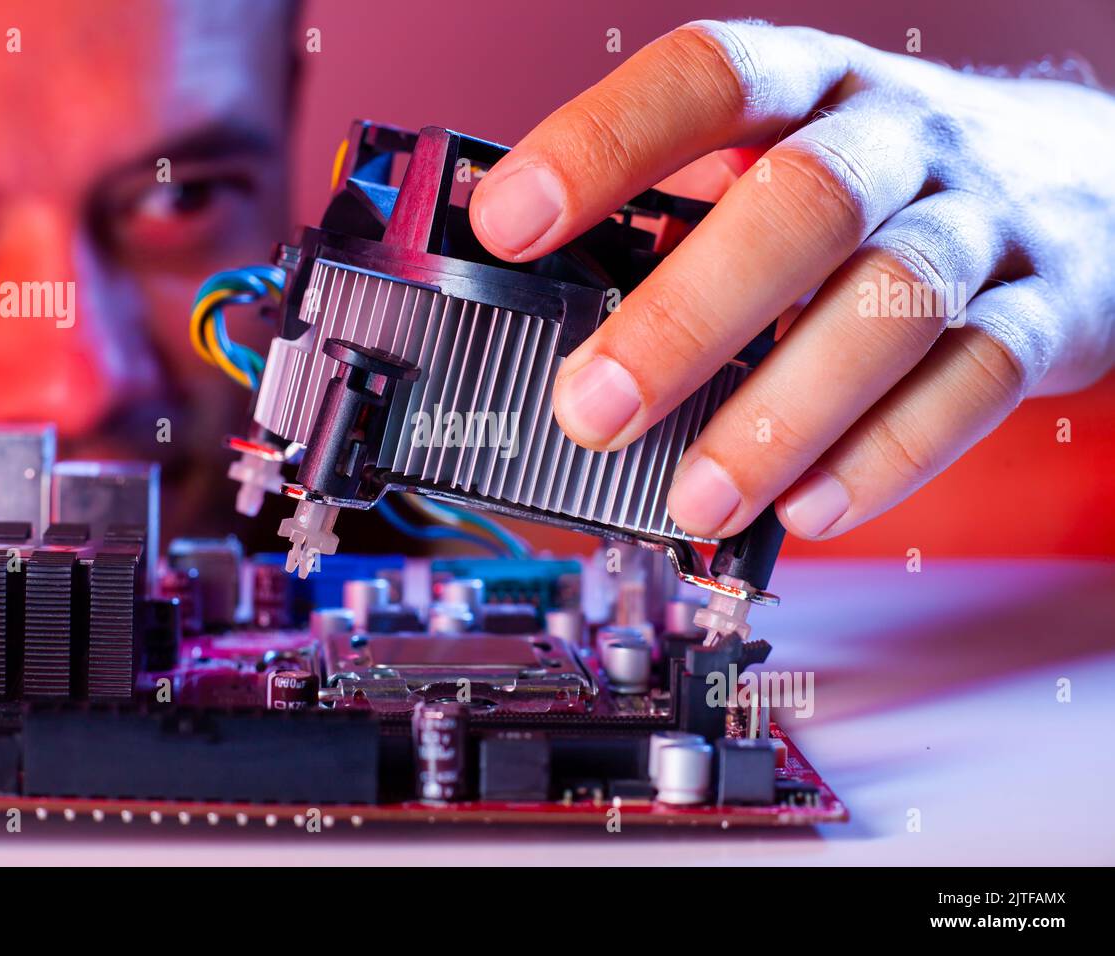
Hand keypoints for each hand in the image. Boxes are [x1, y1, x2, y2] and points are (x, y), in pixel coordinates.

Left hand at [469, 20, 1114, 540]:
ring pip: (892, 305)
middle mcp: (898, 139)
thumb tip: (542, 304)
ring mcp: (978, 222)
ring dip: (781, 415)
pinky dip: (886, 456)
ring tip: (695, 500)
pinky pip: (972, 384)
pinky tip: (809, 509)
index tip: (507, 223)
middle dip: (685, 317)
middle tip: (591, 409)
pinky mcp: (1038, 311)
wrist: (1077, 180)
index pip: (704, 80)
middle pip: (803, 206)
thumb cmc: (876, 184)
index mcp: (808, 86)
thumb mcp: (777, 157)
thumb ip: (678, 213)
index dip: (604, 144)